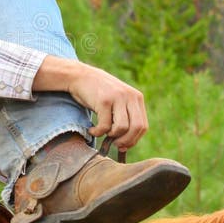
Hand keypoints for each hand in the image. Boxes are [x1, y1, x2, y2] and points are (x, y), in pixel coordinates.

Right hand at [32, 56, 147, 151]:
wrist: (80, 76)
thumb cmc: (98, 93)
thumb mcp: (117, 101)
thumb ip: (125, 117)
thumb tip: (126, 146)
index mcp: (136, 97)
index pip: (143, 126)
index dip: (134, 140)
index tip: (124, 146)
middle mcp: (129, 96)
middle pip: (136, 128)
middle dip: (126, 141)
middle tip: (115, 145)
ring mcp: (117, 98)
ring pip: (121, 128)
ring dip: (111, 136)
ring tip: (102, 132)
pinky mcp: (104, 101)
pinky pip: (105, 126)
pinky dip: (97, 132)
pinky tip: (91, 129)